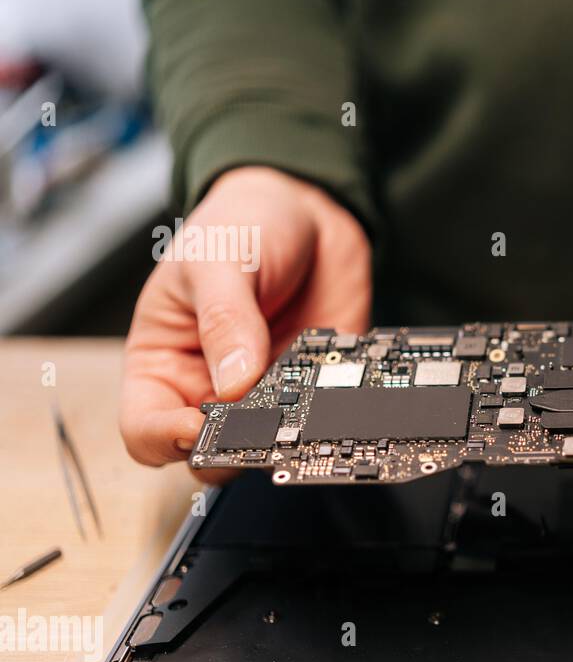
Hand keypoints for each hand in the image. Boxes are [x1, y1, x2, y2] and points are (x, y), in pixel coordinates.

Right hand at [120, 166, 370, 477]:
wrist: (307, 209)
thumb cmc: (240, 226)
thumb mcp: (218, 262)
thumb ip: (224, 321)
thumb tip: (233, 383)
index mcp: (164, 362)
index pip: (144, 428)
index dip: (166, 438)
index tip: (199, 425)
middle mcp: (210, 387)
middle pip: (208, 452)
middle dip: (232, 445)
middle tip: (261, 421)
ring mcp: (265, 392)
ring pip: (268, 443)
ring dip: (286, 433)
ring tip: (303, 400)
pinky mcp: (314, 387)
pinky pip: (322, 417)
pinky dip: (331, 413)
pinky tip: (338, 386)